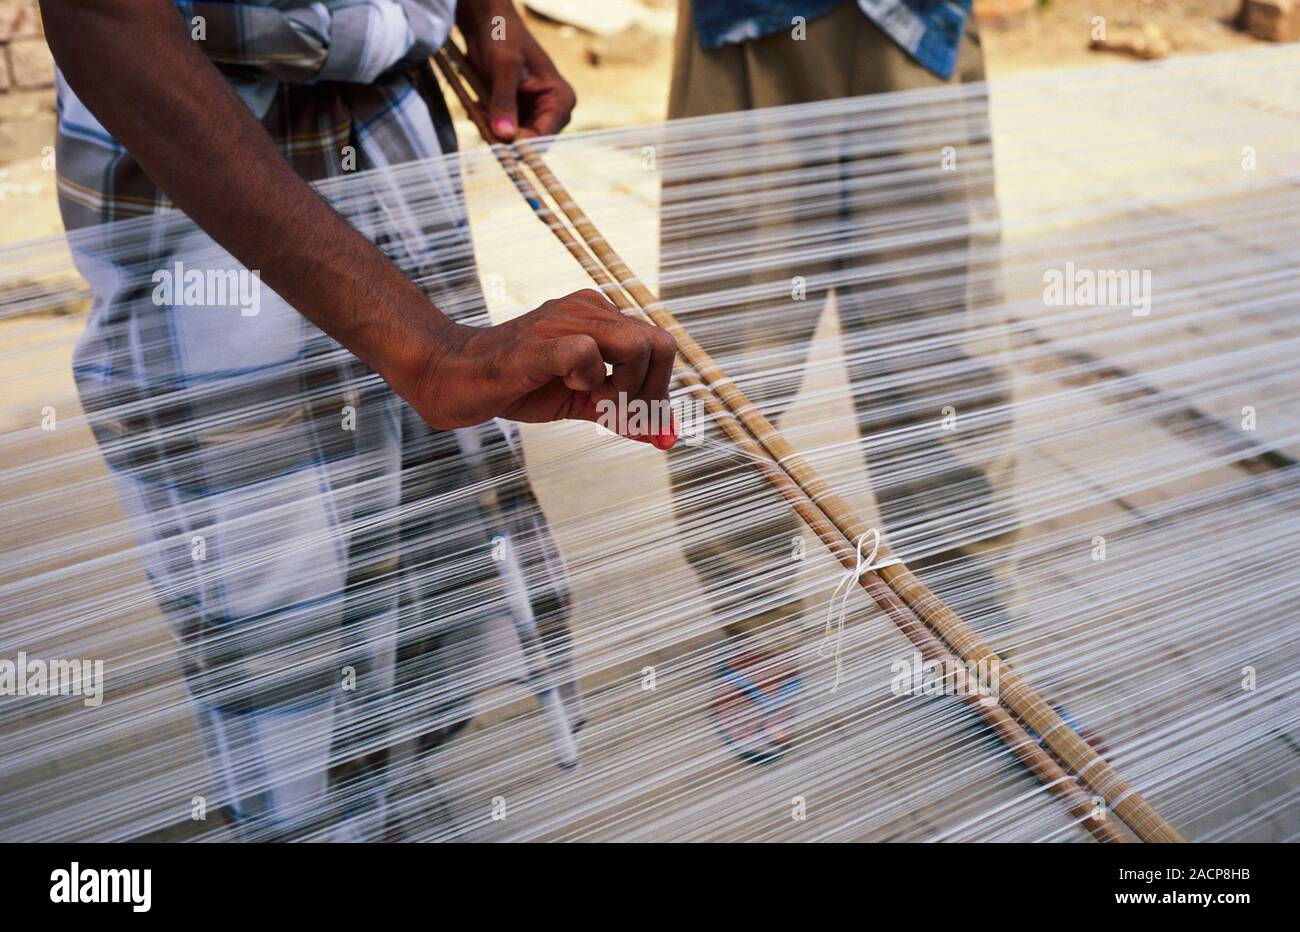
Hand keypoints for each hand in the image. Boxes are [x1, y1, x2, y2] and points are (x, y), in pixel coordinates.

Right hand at [411, 289, 677, 447]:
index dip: (661, 390)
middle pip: (661, 344)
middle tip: (623, 414)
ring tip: (591, 396)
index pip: (662, 346)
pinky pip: (588, 353)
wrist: (454, 376)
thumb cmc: (517, 383)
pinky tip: (566, 385)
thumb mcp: (581, 401)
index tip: (642, 421)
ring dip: (626, 387)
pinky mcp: (541, 341)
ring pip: (637, 346)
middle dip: (653, 393)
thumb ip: (622, 414)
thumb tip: (664, 437)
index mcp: (603, 316)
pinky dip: (589, 381)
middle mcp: (590, 309)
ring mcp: (566, 320)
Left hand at [456, 0, 575, 140]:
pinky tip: (478, 105)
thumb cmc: (503, 36)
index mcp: (561, 100)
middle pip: (528, 142)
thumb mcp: (504, 67)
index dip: (521, 144)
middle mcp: (551, 111)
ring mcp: (533, 113)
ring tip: (480, 106)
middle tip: (482, 119)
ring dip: (492, 129)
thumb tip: (504, 135)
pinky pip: (501, 131)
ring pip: (512, 139)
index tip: (497, 142)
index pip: (544, 136)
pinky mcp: (516, 113)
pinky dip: (487, 123)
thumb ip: (504, 101)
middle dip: (504, 136)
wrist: (488, 23)